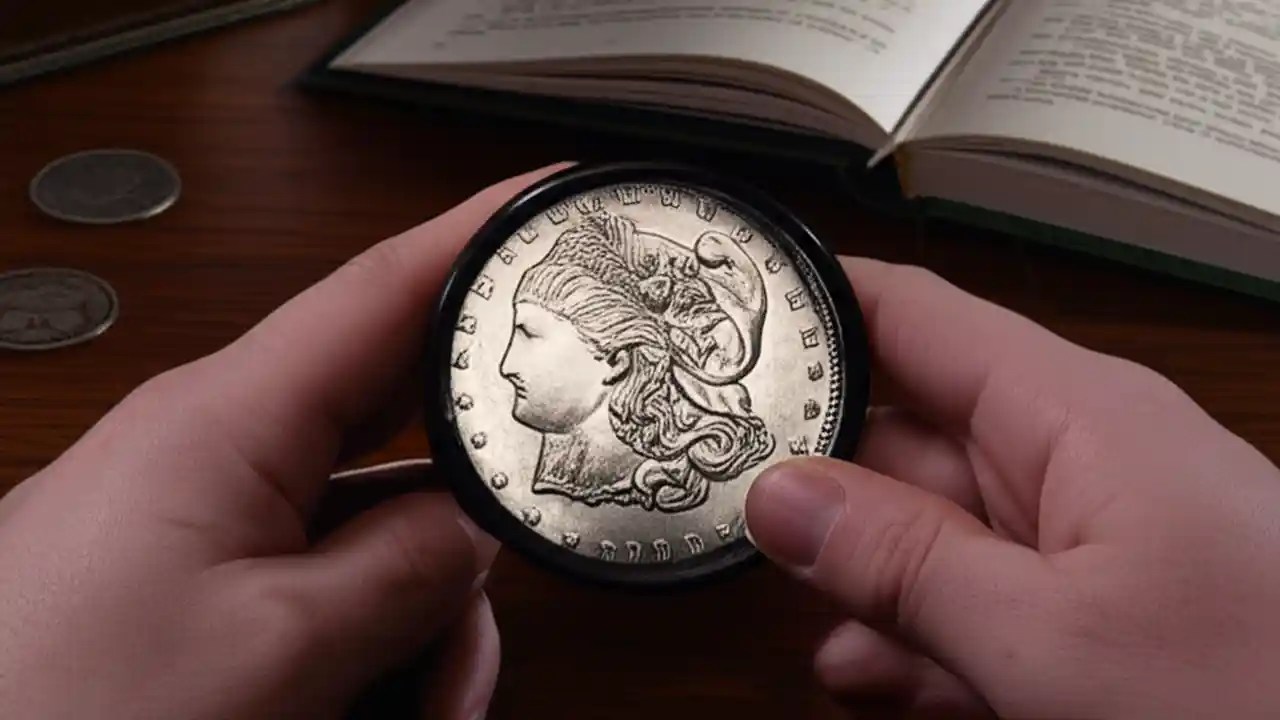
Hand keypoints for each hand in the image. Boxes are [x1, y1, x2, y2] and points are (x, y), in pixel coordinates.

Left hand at [0, 163, 569, 719]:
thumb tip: (474, 527)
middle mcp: (213, 446)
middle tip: (523, 566)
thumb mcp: (280, 652)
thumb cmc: (60, 716)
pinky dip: (376, 632)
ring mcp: (203, 511)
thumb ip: (404, 568)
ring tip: (435, 696)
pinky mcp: (192, 572)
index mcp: (224, 420)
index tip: (557, 199)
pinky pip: (322, 570)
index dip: (482, 233)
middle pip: (398, 424)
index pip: (385, 287)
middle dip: (474, 502)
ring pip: (371, 518)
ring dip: (425, 605)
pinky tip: (390, 699)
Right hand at [746, 258, 1279, 717]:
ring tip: (815, 623)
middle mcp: (1074, 458)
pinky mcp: (1098, 610)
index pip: (911, 316)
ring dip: (867, 579)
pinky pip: (982, 597)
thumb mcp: (1045, 639)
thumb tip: (778, 494)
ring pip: (937, 527)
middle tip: (733, 517)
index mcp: (1070, 414)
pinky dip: (922, 635)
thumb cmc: (1254, 696)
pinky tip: (878, 673)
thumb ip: (900, 559)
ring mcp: (1087, 540)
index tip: (722, 335)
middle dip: (822, 480)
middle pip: (910, 430)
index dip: (814, 312)